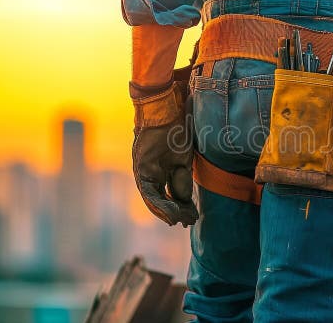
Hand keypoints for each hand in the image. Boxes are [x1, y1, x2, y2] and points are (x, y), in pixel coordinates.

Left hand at [131, 68, 197, 226]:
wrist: (165, 108)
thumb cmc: (176, 129)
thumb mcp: (183, 159)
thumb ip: (182, 180)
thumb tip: (186, 201)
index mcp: (160, 170)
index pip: (169, 194)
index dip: (180, 207)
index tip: (191, 217)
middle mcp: (149, 173)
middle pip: (159, 199)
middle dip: (174, 212)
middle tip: (186, 222)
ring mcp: (143, 170)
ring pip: (152, 198)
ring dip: (165, 211)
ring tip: (178, 221)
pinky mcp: (141, 167)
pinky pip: (148, 190)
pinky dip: (159, 202)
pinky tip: (170, 212)